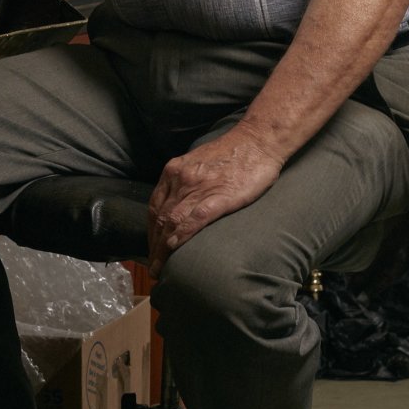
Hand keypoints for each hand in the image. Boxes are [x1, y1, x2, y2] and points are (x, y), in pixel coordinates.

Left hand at [147, 130, 282, 276]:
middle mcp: (181, 179)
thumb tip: (179, 203)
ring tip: (159, 268)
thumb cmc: (233, 152)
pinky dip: (181, 237)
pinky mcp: (218, 197)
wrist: (258, 140)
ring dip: (163, 248)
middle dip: (154, 245)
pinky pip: (193, 221)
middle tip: (152, 266)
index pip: (154, 206)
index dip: (151, 231)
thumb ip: (186, 181)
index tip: (152, 248)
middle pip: (159, 218)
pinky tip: (175, 250)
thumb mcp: (198, 161)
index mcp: (174, 170)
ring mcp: (198, 188)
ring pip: (172, 222)